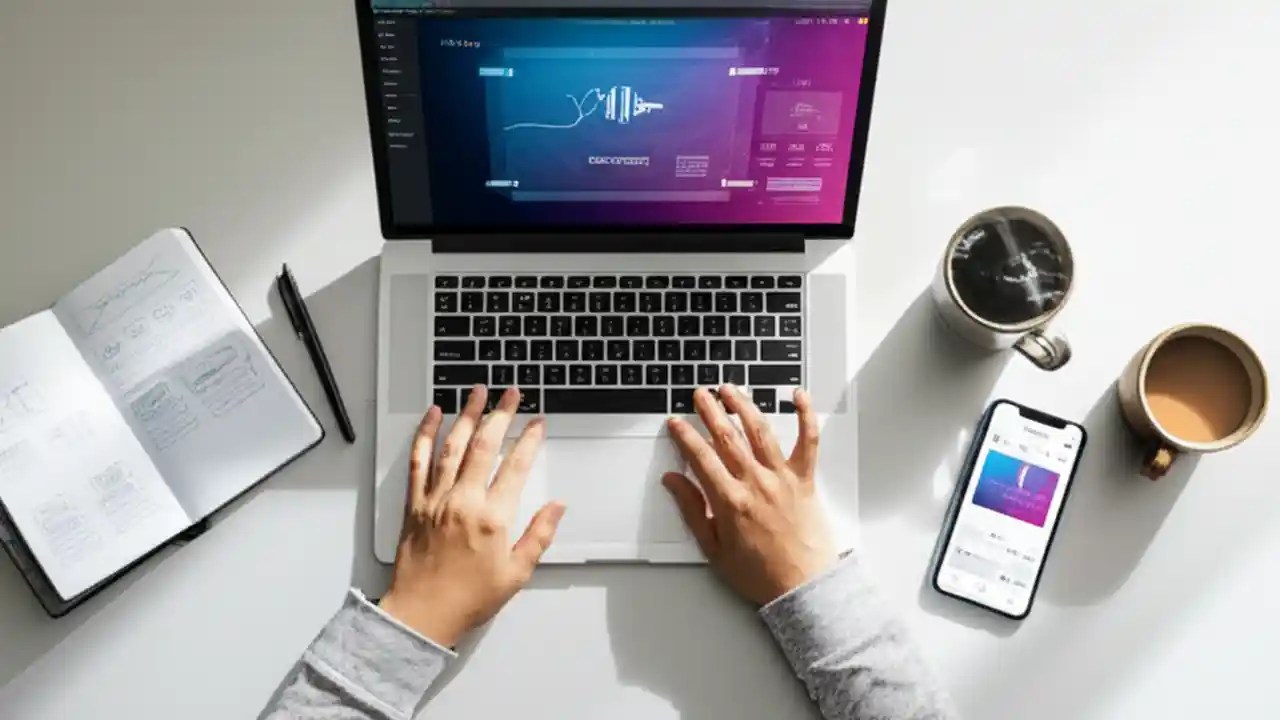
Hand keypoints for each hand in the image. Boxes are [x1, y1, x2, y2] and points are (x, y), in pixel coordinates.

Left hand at [379, 386, 564, 646]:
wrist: (420, 614)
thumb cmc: (467, 599)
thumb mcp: (516, 574)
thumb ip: (539, 535)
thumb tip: (557, 507)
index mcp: (492, 518)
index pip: (516, 466)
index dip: (529, 439)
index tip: (537, 422)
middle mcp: (463, 502)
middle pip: (484, 446)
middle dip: (501, 414)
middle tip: (511, 392)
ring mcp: (435, 500)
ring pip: (452, 446)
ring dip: (466, 414)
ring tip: (477, 392)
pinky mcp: (414, 504)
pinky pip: (418, 461)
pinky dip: (425, 435)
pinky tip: (433, 415)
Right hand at [664, 385, 836, 605]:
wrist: (803, 586)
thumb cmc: (761, 574)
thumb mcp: (713, 548)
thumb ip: (693, 510)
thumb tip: (673, 481)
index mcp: (731, 502)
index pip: (701, 458)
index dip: (685, 436)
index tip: (676, 423)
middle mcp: (756, 484)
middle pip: (727, 438)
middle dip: (710, 412)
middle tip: (700, 395)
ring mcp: (783, 479)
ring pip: (760, 431)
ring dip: (743, 405)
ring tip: (730, 389)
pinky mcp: (805, 480)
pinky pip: (808, 441)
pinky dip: (805, 415)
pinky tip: (798, 395)